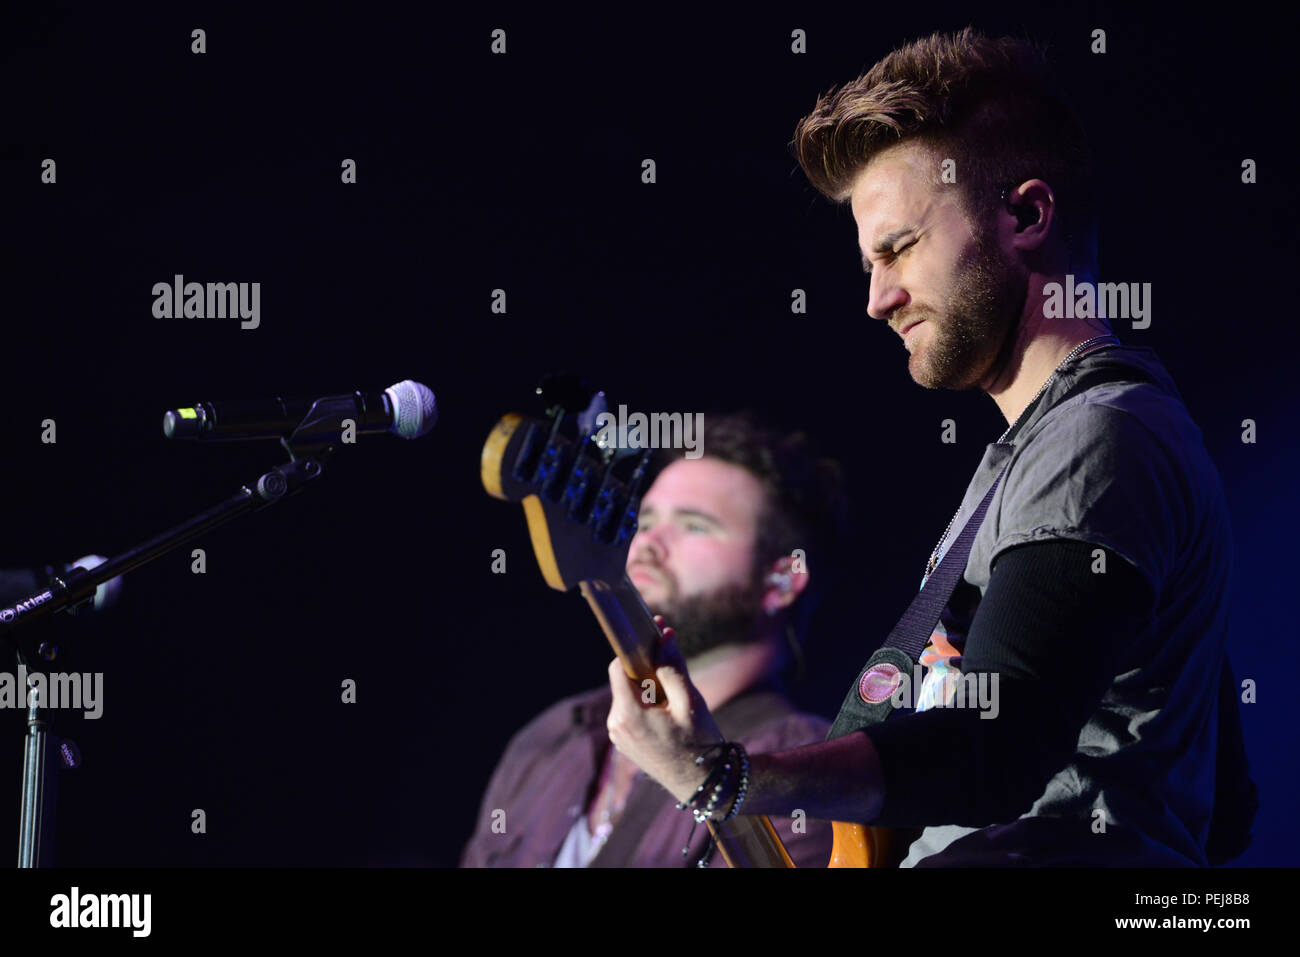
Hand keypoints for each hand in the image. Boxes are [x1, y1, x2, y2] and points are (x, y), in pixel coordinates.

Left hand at [606, 616, 724, 804]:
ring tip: (674, 702)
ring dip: (648, 690)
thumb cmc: (699, 743)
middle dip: (647, 672)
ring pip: (628, 697)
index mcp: (627, 714)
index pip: (618, 667)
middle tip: (674, 674)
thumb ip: (672, 666)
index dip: (635, 652)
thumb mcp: (689, 701)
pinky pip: (630, 713)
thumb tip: (663, 634)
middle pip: (624, 682)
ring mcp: (618, 737)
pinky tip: (668, 715)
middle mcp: (615, 725)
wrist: (701, 784)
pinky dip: (646, 707)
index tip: (653, 644)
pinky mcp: (624, 743)